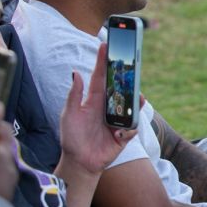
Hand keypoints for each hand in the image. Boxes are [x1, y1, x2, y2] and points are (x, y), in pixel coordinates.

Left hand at [58, 44, 137, 174]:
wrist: (80, 162)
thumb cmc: (72, 137)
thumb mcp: (68, 114)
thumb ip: (74, 95)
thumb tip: (75, 73)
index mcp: (93, 100)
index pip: (100, 77)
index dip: (103, 61)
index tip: (106, 45)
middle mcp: (107, 107)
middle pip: (121, 88)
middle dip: (128, 78)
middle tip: (132, 67)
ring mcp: (117, 119)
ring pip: (132, 105)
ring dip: (136, 101)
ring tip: (137, 98)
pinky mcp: (124, 134)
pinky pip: (132, 126)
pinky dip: (129, 128)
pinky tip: (120, 132)